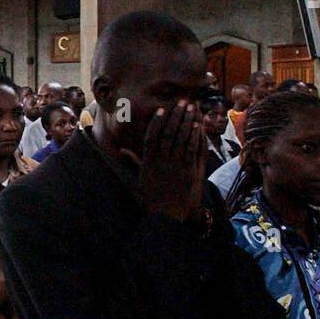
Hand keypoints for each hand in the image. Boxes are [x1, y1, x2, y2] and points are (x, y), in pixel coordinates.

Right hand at [124, 100, 206, 222]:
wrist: (165, 217)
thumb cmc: (150, 199)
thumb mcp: (138, 179)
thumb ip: (133, 162)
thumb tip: (122, 150)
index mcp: (148, 162)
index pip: (151, 137)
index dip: (157, 121)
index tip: (162, 109)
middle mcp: (161, 162)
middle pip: (168, 133)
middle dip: (175, 116)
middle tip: (182, 102)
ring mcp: (175, 166)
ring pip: (181, 139)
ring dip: (187, 121)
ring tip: (191, 108)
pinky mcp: (188, 172)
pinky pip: (192, 150)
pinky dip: (194, 136)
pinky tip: (198, 126)